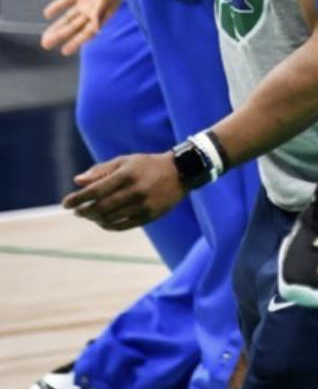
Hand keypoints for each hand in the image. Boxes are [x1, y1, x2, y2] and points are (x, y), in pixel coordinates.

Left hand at [41, 0, 120, 55]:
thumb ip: (101, 10)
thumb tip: (96, 28)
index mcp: (104, 14)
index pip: (89, 32)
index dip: (77, 42)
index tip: (65, 51)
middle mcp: (94, 10)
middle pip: (75, 27)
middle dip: (61, 35)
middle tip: (46, 44)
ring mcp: (86, 0)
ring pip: (69, 17)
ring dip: (58, 26)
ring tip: (46, 36)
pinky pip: (66, 1)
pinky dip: (57, 7)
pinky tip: (47, 14)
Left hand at [63, 151, 183, 230]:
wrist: (180, 172)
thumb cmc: (146, 165)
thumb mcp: (125, 161)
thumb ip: (100, 171)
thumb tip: (77, 181)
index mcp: (126, 174)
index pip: (95, 191)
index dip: (77, 198)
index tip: (65, 203)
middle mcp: (134, 191)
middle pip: (100, 207)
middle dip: (84, 211)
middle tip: (76, 211)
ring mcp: (142, 205)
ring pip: (110, 219)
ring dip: (94, 219)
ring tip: (88, 215)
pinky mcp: (149, 216)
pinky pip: (122, 226)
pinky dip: (108, 226)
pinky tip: (102, 221)